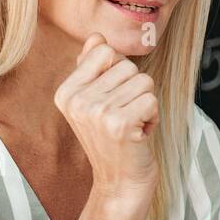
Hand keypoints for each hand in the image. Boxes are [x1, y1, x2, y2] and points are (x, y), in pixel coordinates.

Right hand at [53, 32, 159, 206]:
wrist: (120, 182)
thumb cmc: (113, 140)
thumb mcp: (96, 102)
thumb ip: (92, 68)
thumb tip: (96, 37)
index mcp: (66, 92)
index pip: (104, 50)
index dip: (119, 73)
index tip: (113, 99)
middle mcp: (77, 101)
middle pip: (127, 65)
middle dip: (135, 90)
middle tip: (125, 116)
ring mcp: (97, 112)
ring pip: (143, 81)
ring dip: (145, 104)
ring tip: (132, 124)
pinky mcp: (120, 124)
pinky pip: (151, 99)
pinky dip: (153, 116)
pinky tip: (139, 134)